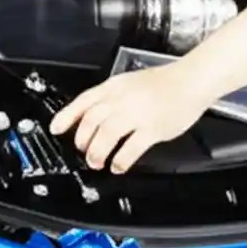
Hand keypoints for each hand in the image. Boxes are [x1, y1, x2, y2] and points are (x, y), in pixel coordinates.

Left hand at [49, 63, 214, 173]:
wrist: (190, 81)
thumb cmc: (163, 82)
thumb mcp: (129, 82)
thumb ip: (111, 97)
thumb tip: (93, 115)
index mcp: (114, 87)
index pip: (84, 101)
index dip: (67, 116)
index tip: (56, 128)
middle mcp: (122, 100)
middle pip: (92, 121)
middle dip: (83, 140)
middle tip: (83, 150)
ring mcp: (137, 114)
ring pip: (106, 135)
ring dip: (97, 152)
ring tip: (97, 161)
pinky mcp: (152, 129)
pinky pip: (130, 149)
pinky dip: (120, 160)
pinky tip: (118, 166)